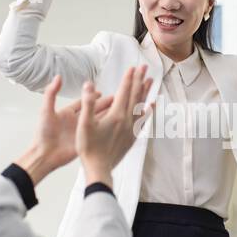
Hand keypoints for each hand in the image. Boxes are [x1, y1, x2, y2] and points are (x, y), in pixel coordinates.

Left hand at [14, 75, 115, 184]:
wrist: (44, 155)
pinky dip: (106, 128)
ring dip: (107, 115)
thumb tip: (58, 77)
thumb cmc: (43, 134)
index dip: (91, 96)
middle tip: (116, 99)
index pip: (82, 102)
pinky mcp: (84, 141)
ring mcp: (80, 131)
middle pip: (92, 109)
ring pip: (96, 120)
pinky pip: (97, 132)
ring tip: (119, 109)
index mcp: (67, 113)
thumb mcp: (46, 111)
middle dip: (104, 104)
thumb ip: (51, 93)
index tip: (101, 92)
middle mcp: (75, 121)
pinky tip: (114, 124)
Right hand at [77, 65, 152, 186]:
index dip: (128, 78)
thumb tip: (88, 85)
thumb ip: (88, 104)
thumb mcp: (84, 124)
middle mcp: (127, 120)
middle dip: (140, 80)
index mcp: (116, 115)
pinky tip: (151, 106)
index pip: (124, 92)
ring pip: (141, 106)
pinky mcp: (132, 137)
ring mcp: (131, 129)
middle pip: (135, 96)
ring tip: (151, 81)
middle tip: (145, 67)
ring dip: (145, 92)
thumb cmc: (89, 148)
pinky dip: (148, 111)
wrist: (99, 169)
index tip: (133, 67)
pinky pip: (143, 120)